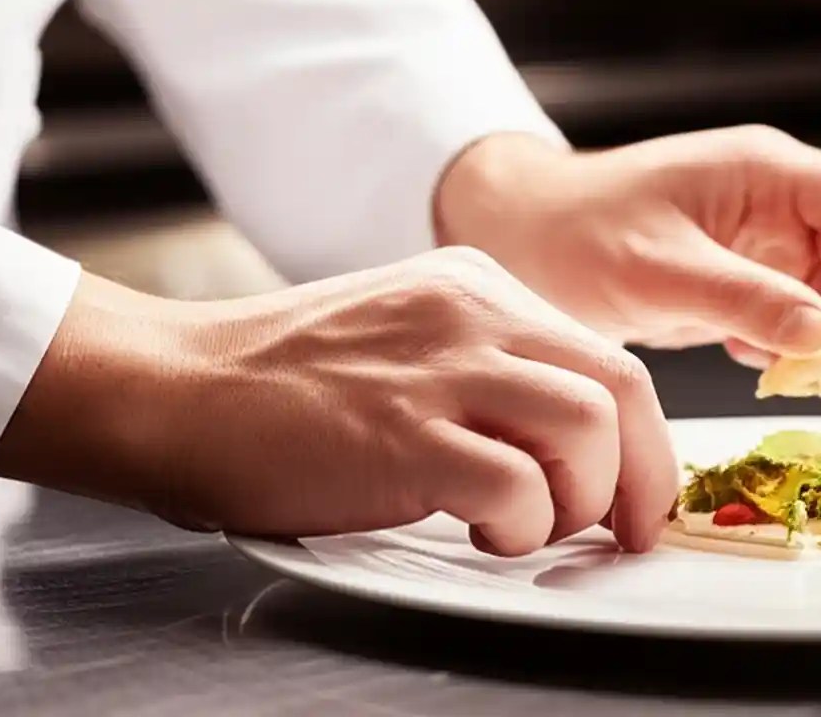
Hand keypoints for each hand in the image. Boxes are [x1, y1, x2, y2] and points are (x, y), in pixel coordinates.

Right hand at [0, 248, 677, 555]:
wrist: (175, 388)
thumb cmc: (284, 382)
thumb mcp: (409, 339)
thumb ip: (489, 368)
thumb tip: (572, 440)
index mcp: (478, 289)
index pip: (608, 357)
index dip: (644, 439)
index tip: (640, 491)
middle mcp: (471, 315)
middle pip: (621, 387)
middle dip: (645, 477)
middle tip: (628, 532)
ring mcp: (437, 369)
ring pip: (589, 428)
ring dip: (582, 500)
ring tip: (531, 526)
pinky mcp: (402, 435)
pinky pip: (516, 487)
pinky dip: (518, 527)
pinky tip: (478, 532)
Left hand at [436, 126, 820, 368]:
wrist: (520, 239)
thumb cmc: (572, 235)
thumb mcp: (657, 273)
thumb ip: (744, 300)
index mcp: (766, 172)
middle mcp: (776, 198)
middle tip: (813, 363)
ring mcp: (763, 237)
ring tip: (771, 363)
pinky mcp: (743, 273)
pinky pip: (801, 307)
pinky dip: (792, 341)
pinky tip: (747, 355)